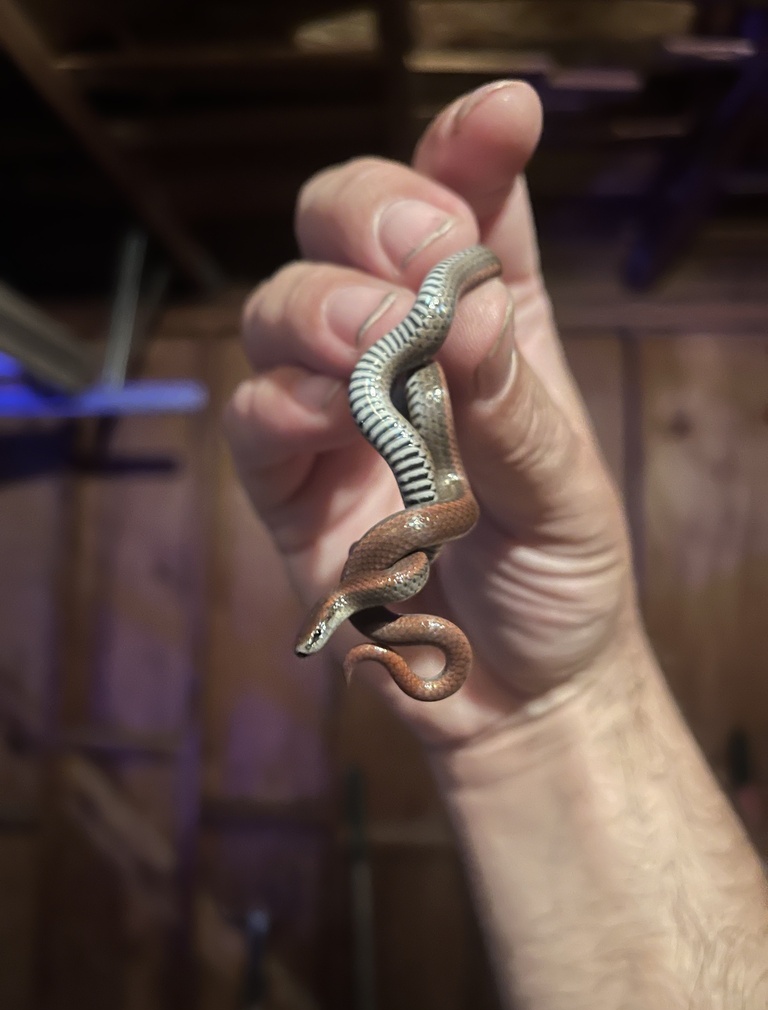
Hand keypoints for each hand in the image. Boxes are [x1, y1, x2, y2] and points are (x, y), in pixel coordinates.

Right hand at [225, 80, 636, 746]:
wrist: (521, 694)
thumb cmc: (561, 577)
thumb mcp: (567, 492)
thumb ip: (514, 407)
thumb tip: (469, 310)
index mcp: (491, 331)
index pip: (468, 210)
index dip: (467, 153)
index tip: (501, 116)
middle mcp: (401, 355)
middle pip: (343, 226)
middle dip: (370, 213)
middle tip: (418, 251)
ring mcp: (335, 418)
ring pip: (280, 308)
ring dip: (320, 309)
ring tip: (372, 347)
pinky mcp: (289, 490)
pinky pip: (255, 421)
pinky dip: (281, 406)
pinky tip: (323, 418)